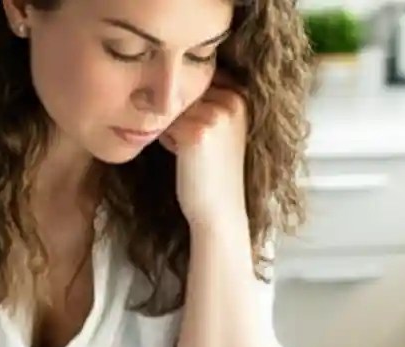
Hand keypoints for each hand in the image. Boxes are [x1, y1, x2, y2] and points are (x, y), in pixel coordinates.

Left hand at [160, 76, 248, 231]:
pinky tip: (181, 154)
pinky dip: (166, 138)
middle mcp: (231, 101)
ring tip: (186, 149)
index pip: (198, 79)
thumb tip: (168, 80)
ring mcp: (215, 115)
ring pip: (172, 106)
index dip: (187, 100)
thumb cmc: (213, 171)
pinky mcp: (196, 132)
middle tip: (189, 141)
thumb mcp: (218, 129)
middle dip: (178, 112)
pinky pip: (164, 123)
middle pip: (183, 91)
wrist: (219, 209)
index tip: (193, 125)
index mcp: (240, 97)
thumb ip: (203, 102)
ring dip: (170, 125)